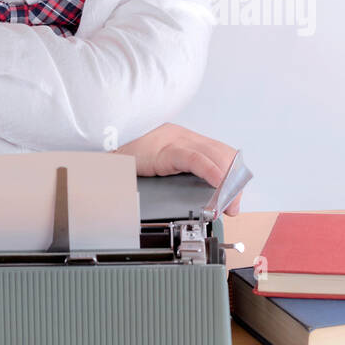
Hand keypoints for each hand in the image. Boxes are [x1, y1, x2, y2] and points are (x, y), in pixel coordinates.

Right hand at [113, 122, 244, 214]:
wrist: (110, 150)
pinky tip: (217, 184)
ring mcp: (178, 141)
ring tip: (226, 202)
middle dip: (235, 182)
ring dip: (227, 182)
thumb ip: (183, 176)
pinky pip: (195, 159)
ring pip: (216, 156)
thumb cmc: (133, 157)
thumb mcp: (164, 166)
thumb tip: (205, 199)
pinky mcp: (167, 150)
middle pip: (225, 155)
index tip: (235, 198)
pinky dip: (211, 171)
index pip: (223, 154)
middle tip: (232, 205)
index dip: (235, 175)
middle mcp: (187, 138)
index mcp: (188, 141)